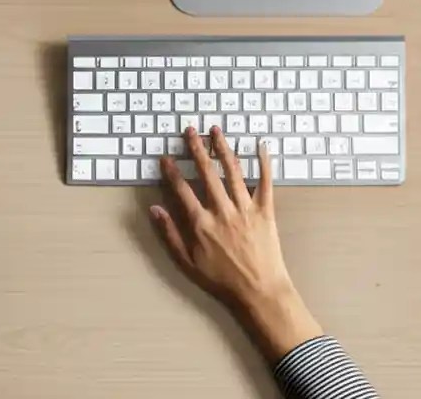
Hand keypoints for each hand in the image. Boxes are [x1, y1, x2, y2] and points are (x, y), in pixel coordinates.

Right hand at [150, 126, 322, 361]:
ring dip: (223, 148)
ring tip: (216, 130)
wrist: (259, 290)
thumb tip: (155, 210)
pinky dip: (264, 162)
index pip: (182, 190)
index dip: (172, 172)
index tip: (165, 156)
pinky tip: (260, 145)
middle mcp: (222, 211)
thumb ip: (170, 234)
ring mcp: (245, 208)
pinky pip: (265, 182)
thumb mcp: (188, 262)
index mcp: (201, 224)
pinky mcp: (266, 211)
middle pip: (207, 173)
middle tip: (190, 130)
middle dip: (197, 149)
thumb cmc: (221, 280)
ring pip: (233, 172)